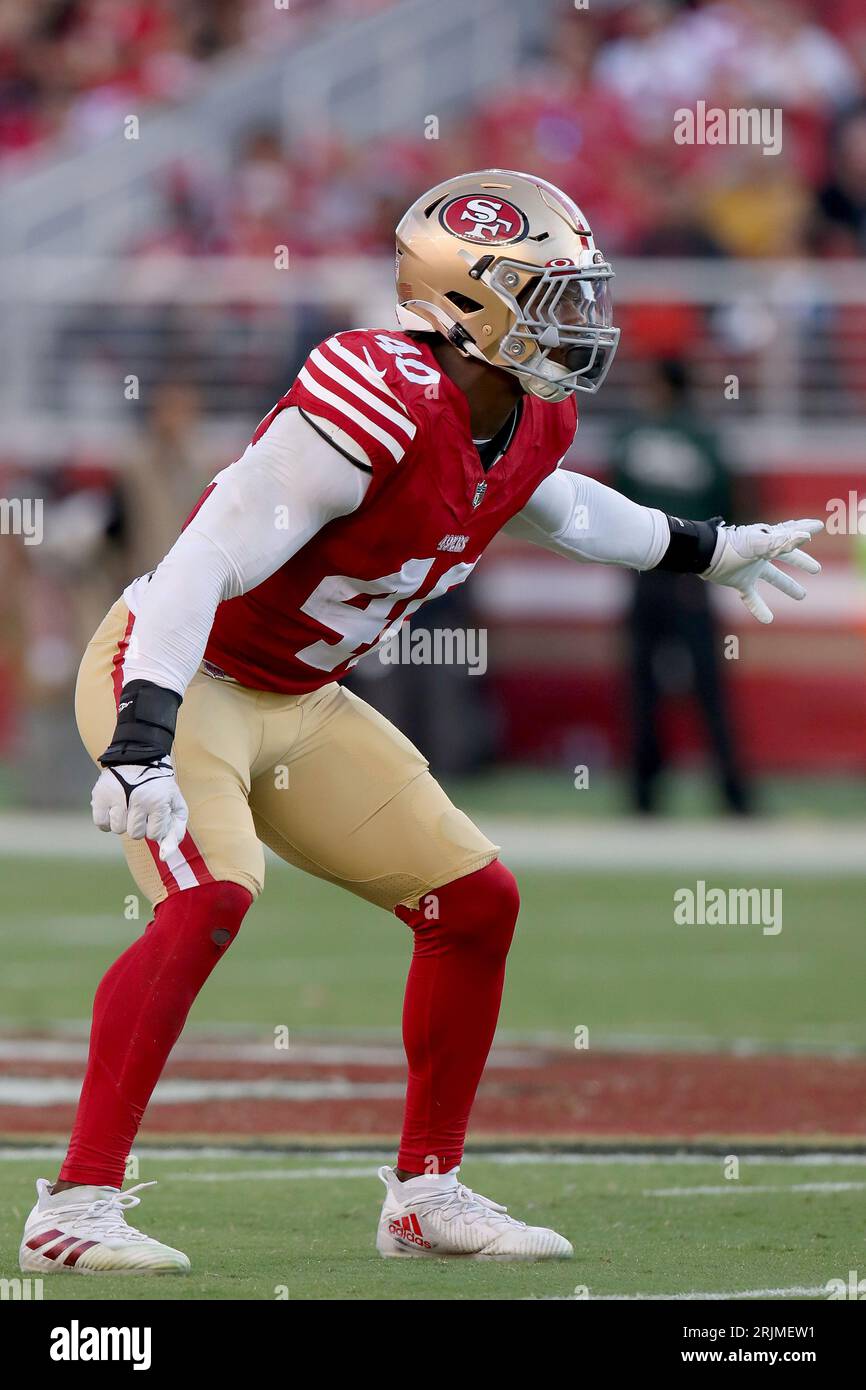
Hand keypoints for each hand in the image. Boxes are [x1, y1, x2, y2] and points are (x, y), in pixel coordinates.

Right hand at [91, 760, 188, 861]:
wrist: (140, 757)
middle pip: (134, 834)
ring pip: (118, 829)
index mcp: (158, 802)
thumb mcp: (176, 806)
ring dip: (123, 821)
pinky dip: (107, 820)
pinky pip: (101, 823)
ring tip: (129, 804)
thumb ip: (174, 833)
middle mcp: (137, 800)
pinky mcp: (100, 795)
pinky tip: (115, 806)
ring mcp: (116, 797)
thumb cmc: (160, 788)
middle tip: (142, 807)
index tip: (156, 811)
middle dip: (139, 824)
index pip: (154, 835)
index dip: (155, 825)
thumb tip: (164, 857)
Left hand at [702, 518, 822, 623]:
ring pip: (773, 578)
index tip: (820, 525)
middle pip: (786, 557)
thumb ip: (783, 541)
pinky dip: (759, 608)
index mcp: (768, 540)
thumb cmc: (733, 546)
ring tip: (802, 596)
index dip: (805, 529)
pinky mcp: (739, 582)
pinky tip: (767, 619)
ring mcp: (750, 569)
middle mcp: (761, 554)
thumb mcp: (760, 544)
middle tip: (816, 569)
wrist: (706, 555)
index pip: (791, 533)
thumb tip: (807, 536)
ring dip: (787, 586)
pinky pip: (751, 597)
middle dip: (801, 562)